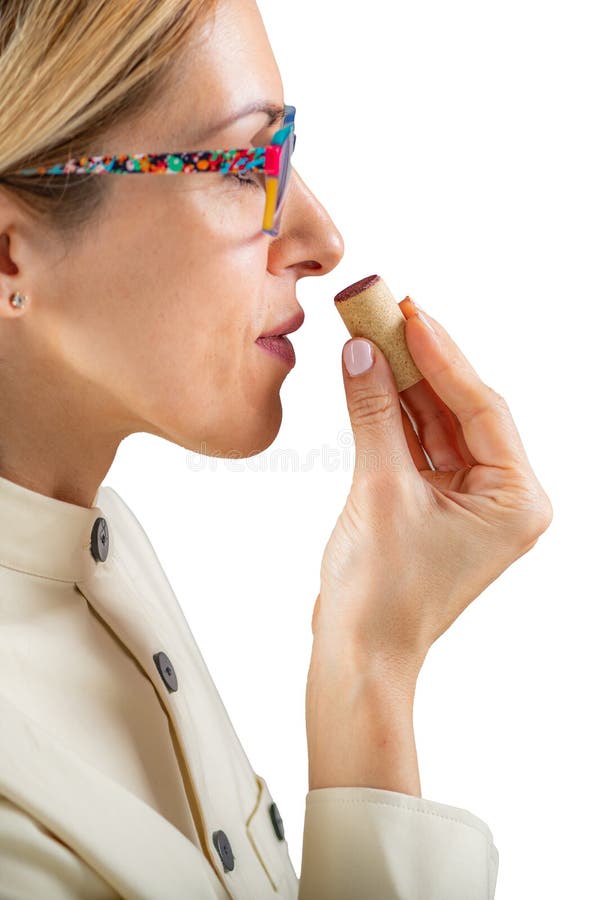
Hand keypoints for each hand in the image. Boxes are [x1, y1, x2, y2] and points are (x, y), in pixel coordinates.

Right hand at [311, 298, 552, 677]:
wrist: (357, 655)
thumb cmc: (382, 593)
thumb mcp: (381, 489)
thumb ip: (374, 414)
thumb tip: (361, 353)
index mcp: (516, 500)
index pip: (483, 408)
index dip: (444, 356)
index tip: (410, 314)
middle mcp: (501, 498)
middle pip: (461, 410)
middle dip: (421, 364)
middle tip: (387, 314)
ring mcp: (468, 502)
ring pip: (436, 425)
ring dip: (402, 384)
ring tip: (372, 335)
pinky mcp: (434, 506)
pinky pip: (417, 447)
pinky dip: (392, 416)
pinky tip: (370, 378)